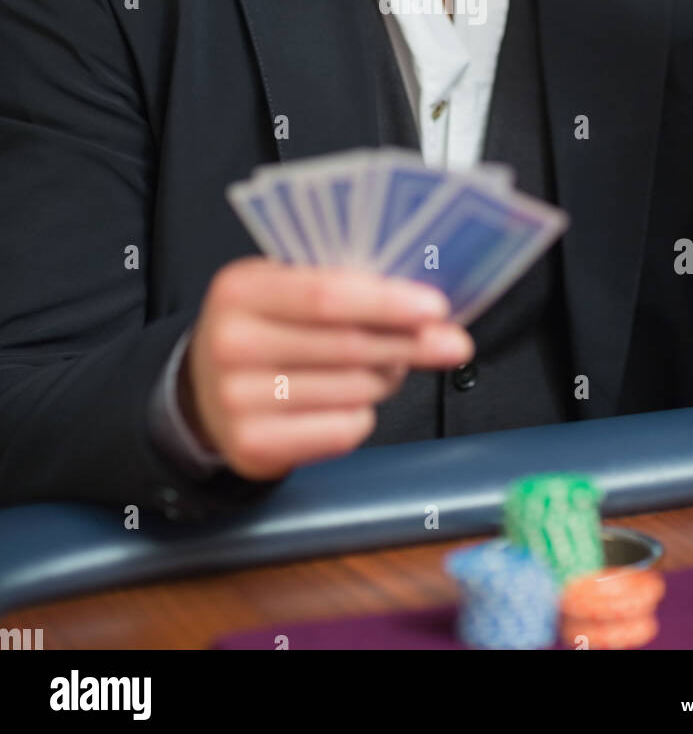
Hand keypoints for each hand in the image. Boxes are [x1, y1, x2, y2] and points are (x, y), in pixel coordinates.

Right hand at [181, 257, 473, 478]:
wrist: (203, 390)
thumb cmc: (263, 328)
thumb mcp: (284, 288)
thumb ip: (343, 287)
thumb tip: (424, 307)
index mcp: (240, 289)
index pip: (327, 296)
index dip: (387, 303)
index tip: (435, 308)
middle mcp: (231, 343)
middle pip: (347, 346)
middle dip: (409, 344)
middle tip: (449, 343)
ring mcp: (237, 400)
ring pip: (352, 390)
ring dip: (387, 378)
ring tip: (385, 367)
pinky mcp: (253, 446)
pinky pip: (342, 430)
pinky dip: (362, 415)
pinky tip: (350, 400)